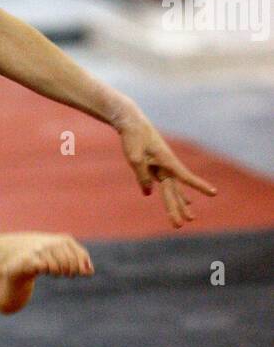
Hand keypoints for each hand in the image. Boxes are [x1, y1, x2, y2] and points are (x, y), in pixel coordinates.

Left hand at [115, 109, 216, 227]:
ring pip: (173, 190)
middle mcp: (168, 166)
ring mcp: (163, 167)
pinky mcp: (157, 167)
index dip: (198, 186)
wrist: (132, 123)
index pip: (184, 177)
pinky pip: (167, 185)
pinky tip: (186, 201)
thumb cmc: (133, 138)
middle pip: (174, 190)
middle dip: (178, 208)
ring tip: (190, 218)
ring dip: (180, 204)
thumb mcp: (134, 158)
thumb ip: (142, 176)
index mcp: (166, 161)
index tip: (214, 193)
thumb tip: (149, 193)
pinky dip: (175, 194)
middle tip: (183, 224)